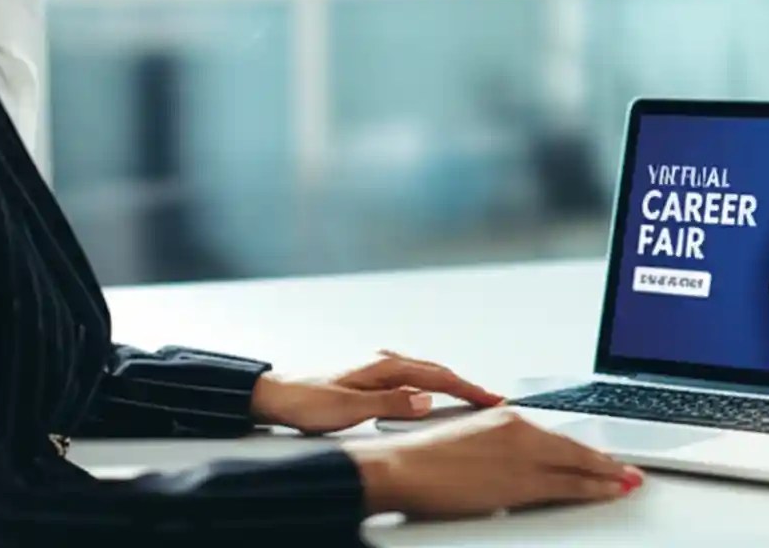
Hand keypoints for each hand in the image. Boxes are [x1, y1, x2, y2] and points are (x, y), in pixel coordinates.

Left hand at [250, 350, 504, 433]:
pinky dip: (432, 384)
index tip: (493, 398)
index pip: (438, 377)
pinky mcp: (370, 374)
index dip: (468, 389)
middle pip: (437, 371)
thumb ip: (390, 404)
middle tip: (493, 399)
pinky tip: (433, 394)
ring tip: (471, 397)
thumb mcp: (348, 409)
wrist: (275, 394)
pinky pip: (412, 377)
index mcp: (384, 366)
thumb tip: (427, 400)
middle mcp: (384, 360)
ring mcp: (377, 365)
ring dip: (451, 384)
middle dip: (467, 385)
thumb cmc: (306, 400)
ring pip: (426, 372)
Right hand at [347, 409, 644, 517]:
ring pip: (577, 467)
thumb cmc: (426, 461)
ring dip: (606, 476)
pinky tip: (606, 491)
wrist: (403, 468)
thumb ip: (502, 450)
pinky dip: (592, 488)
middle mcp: (521, 431)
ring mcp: (523, 455)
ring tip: (627, 483)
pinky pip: (566, 486)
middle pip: (575, 450)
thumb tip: (521, 465)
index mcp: (508, 420)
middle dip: (606, 462)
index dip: (587, 449)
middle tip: (631, 471)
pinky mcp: (519, 481)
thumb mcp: (472, 442)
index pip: (559, 436)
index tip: (605, 456)